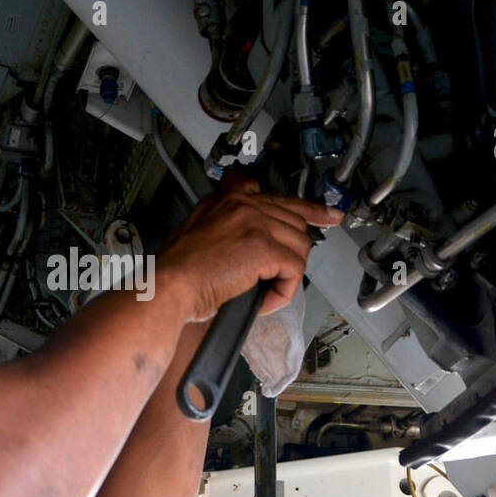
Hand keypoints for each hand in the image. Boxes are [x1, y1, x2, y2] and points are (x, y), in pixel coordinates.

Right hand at [155, 176, 342, 322]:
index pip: (277, 195)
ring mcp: (256, 223)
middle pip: (296, 222)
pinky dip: (281, 293)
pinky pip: (293, 272)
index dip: (308, 208)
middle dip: (296, 252)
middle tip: (289, 273)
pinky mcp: (264, 249)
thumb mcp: (198, 229)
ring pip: (300, 247)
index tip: (326, 215)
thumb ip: (224, 220)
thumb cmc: (177, 269)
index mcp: (231, 199)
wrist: (168, 286)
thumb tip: (248, 233)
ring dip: (286, 275)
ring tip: (263, 290)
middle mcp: (245, 204)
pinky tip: (263, 301)